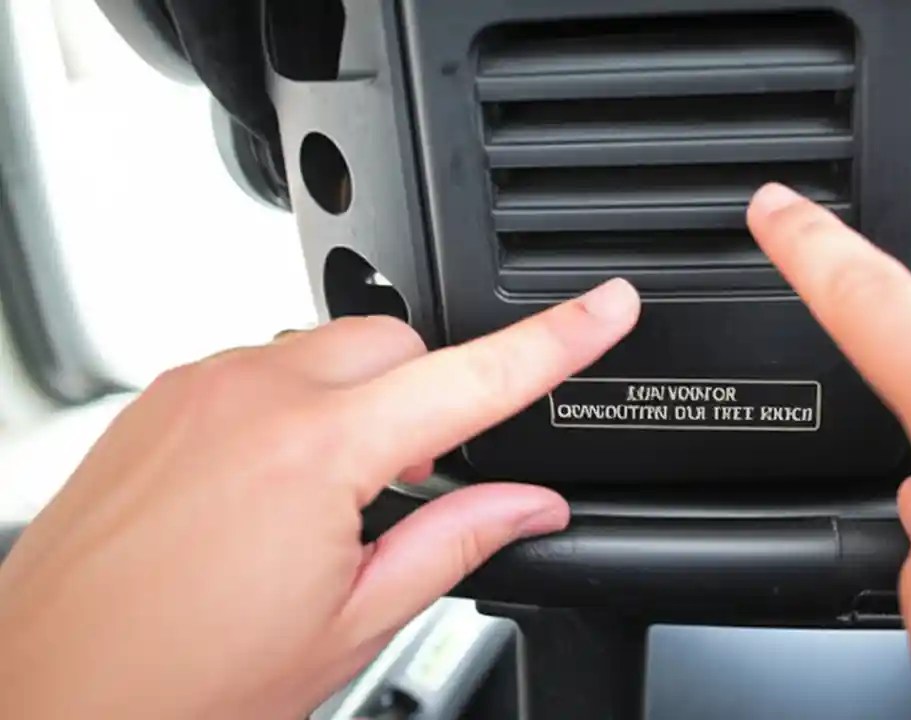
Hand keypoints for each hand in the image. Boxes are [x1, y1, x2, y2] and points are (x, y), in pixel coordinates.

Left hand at [0, 279, 640, 718]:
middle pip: (397, 339)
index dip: (557, 338)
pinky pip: (262, 365)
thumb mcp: (351, 625)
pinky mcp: (161, 399)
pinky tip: (273, 486)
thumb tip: (530, 506)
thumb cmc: (178, 685)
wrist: (44, 699)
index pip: (473, 376)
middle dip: (431, 393)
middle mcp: (251, 397)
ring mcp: (197, 389)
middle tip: (417, 481)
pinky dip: (297, 404)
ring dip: (360, 401)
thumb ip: (456, 543)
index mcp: (316, 456)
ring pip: (327, 347)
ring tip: (331, 501)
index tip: (608, 305)